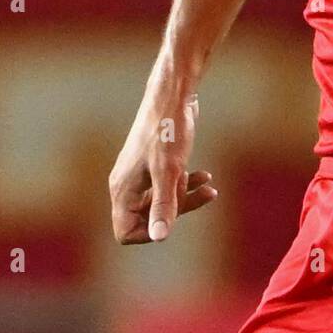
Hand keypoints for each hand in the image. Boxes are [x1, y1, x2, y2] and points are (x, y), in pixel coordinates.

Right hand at [109, 91, 216, 244]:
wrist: (174, 94)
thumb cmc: (168, 130)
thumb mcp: (169, 172)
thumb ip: (163, 205)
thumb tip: (159, 238)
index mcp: (123, 189)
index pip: (125, 231)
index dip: (149, 233)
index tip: (172, 218)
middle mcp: (128, 184)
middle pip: (147, 218)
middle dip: (177, 211)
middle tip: (201, 195)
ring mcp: (141, 173)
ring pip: (161, 201)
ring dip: (186, 197)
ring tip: (209, 187)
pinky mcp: (155, 163)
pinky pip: (167, 185)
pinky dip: (186, 184)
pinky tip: (206, 176)